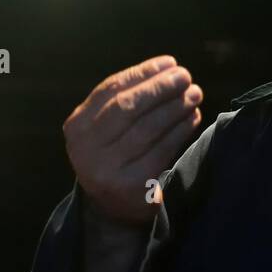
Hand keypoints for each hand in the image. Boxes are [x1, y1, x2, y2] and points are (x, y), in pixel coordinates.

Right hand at [64, 55, 203, 225]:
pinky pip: (162, 151)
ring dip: (175, 107)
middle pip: (127, 107)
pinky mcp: (134, 188)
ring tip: (194, 94)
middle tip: (185, 76)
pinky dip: (180, 130)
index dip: (142, 73)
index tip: (169, 62)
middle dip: (159, 87)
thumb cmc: (115, 153)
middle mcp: (86, 150)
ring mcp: (108, 171)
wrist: (111, 208)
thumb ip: (125, 99)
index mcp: (77, 127)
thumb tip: (167, 68)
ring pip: (147, 129)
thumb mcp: (106, 126)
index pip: (111, 90)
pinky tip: (192, 118)